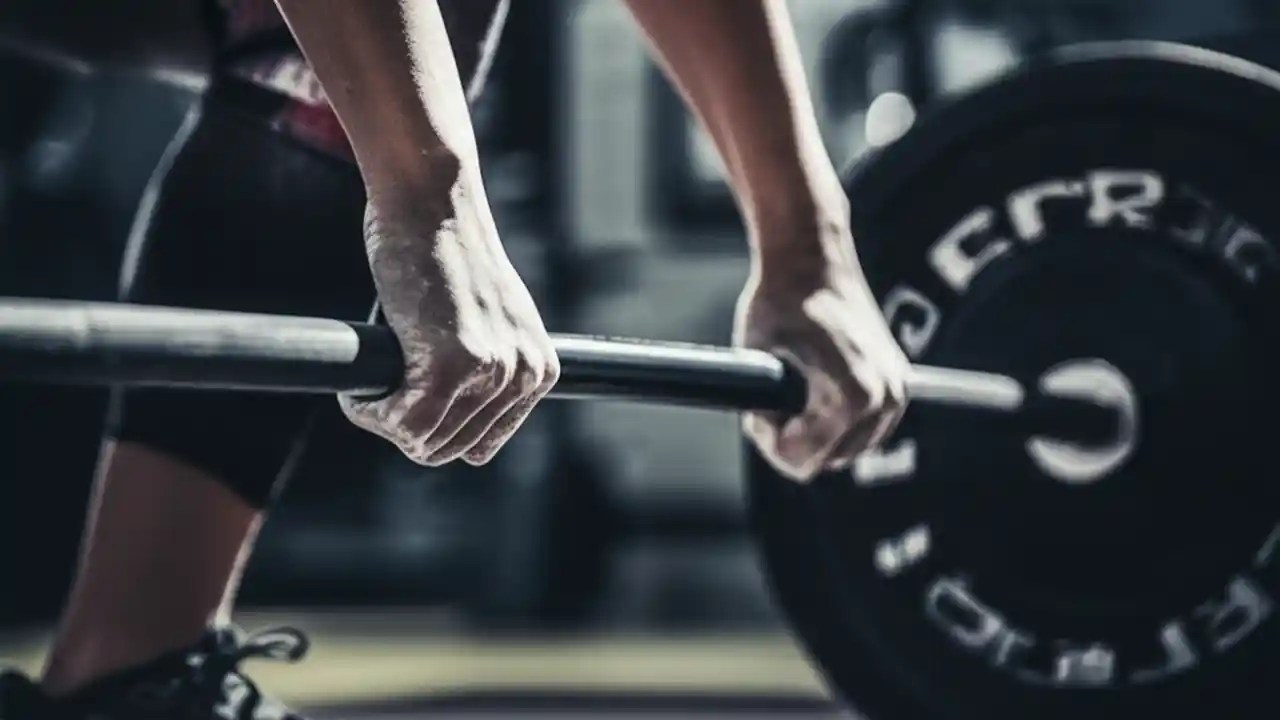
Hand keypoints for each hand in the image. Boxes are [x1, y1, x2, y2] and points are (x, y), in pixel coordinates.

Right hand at [340, 194, 558, 465]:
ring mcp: (490, 372)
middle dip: (406, 427)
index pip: (480, 444)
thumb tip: (449, 429)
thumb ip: (488, 365)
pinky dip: (368, 413)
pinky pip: (402, 425)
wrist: (431, 200)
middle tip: (381, 389)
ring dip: (384, 420)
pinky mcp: (450, 366)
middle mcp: (523, 375)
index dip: (436, 430)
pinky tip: (358, 393)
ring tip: (370, 386)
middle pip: (450, 449)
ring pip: (424, 442)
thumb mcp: (489, 316)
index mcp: (539, 370)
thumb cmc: (445, 250)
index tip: (407, 400)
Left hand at [736, 221, 908, 481]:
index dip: (767, 438)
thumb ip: (764, 414)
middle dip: (791, 439)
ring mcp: (897, 392)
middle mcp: (885, 398)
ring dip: (813, 435)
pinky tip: (813, 395)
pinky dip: (833, 424)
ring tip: (789, 395)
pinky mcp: (898, 385)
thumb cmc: (778, 304)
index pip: (800, 460)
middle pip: (825, 462)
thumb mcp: (756, 363)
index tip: (755, 409)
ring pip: (843, 451)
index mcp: (853, 395)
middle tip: (769, 402)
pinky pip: (860, 432)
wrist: (811, 259)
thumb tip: (775, 449)